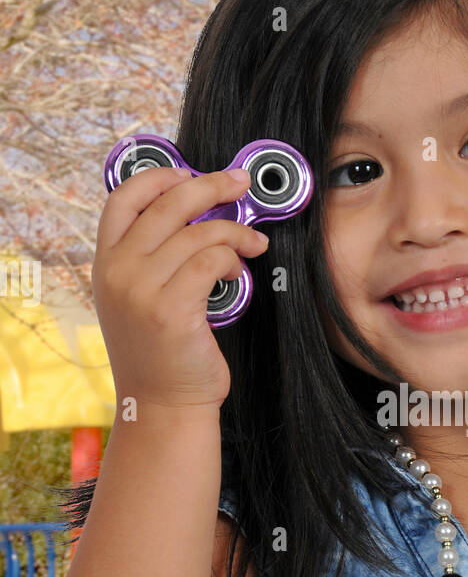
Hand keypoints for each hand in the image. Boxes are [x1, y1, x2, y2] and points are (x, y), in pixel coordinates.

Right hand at [92, 164, 268, 409]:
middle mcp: (117, 271)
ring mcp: (140, 289)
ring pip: (198, 232)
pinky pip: (212, 260)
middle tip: (240, 184)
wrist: (162, 404)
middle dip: (211, 185)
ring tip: (253, 244)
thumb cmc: (162, 352)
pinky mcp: (171, 309)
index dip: (160, 176)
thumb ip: (150, 257)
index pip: (123, 198)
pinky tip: (240, 271)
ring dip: (235, 231)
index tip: (191, 172)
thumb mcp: (137, 298)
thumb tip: (195, 210)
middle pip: (168, 204)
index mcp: (105, 263)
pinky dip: (233, 259)